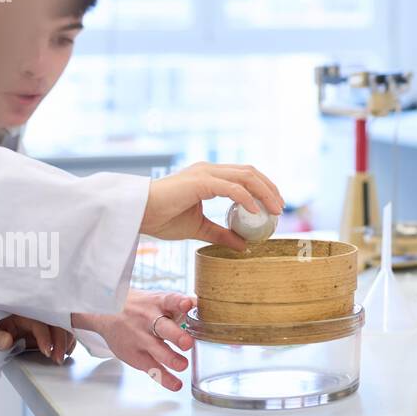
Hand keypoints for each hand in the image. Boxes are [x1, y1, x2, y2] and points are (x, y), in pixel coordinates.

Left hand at [0, 315, 76, 364]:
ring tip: (62, 357)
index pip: (40, 324)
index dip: (45, 338)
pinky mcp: (56, 323)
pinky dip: (70, 340)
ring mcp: (50, 317)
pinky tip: (68, 350)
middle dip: (61, 343)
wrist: (8, 324)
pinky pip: (68, 328)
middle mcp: (41, 313)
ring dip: (67, 342)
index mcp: (26, 313)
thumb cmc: (4, 327)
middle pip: (58, 324)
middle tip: (58, 359)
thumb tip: (6, 341)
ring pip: (66, 326)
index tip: (47, 352)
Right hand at [73, 291, 195, 391]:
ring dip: (170, 359)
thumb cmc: (141, 307)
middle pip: (162, 327)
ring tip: (183, 365)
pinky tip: (175, 384)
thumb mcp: (160, 299)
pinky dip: (164, 378)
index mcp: (159, 303)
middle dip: (176, 336)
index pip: (170, 300)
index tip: (188, 305)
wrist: (107, 312)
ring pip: (156, 350)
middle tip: (188, 343)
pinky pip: (151, 368)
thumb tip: (205, 305)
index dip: (180, 302)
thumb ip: (182, 304)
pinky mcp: (135, 355)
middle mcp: (149, 320)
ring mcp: (141, 338)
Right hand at [142, 162, 283, 249]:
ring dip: (264, 192)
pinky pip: (231, 188)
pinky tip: (255, 213)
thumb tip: (243, 245)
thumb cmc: (161, 218)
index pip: (245, 176)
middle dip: (270, 188)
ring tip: (274, 210)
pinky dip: (247, 199)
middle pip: (250, 172)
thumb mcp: (198, 228)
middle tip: (280, 208)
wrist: (136, 214)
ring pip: (245, 176)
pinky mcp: (200, 181)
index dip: (264, 188)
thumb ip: (221, 233)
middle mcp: (210, 170)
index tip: (275, 206)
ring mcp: (205, 173)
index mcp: (209, 177)